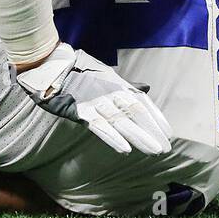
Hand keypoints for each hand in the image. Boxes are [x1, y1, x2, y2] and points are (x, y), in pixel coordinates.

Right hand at [16, 43, 173, 154]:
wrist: (51, 66)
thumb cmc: (78, 72)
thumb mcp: (105, 74)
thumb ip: (126, 85)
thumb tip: (146, 90)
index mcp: (117, 83)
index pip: (142, 102)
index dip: (156, 117)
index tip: (168, 133)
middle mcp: (110, 91)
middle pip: (136, 112)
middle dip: (152, 131)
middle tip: (165, 148)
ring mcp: (96, 101)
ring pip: (121, 121)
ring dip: (138, 137)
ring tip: (153, 150)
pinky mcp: (80, 110)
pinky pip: (99, 126)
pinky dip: (112, 137)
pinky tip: (125, 149)